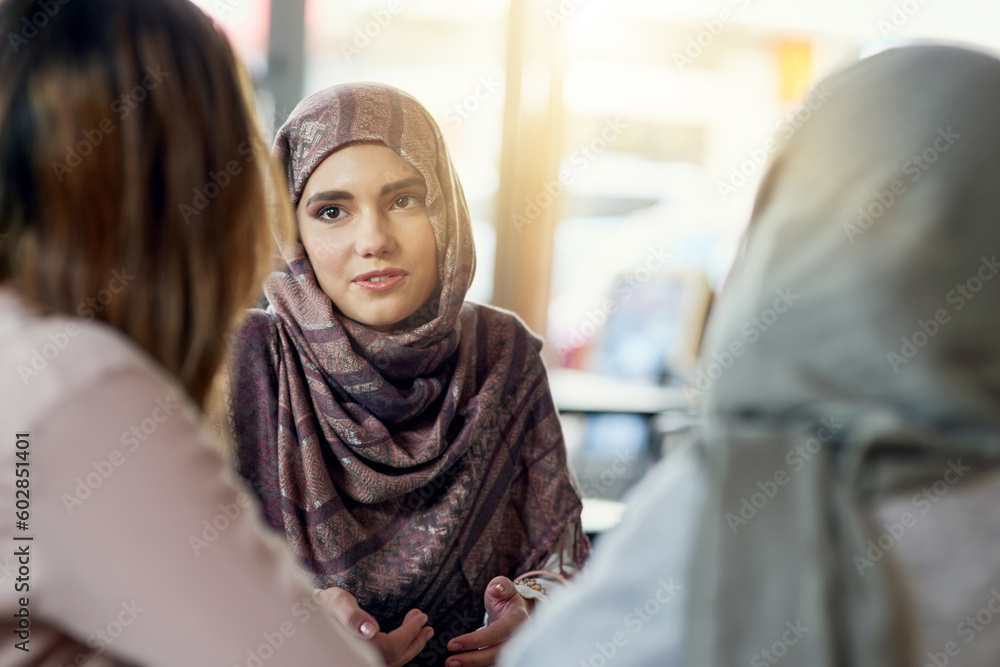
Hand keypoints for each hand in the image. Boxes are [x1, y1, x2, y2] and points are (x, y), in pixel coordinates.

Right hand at [318, 587, 433, 666]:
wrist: (304, 615)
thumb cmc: (322, 606)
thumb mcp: (338, 604)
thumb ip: (352, 617)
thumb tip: (371, 630)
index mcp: (357, 648)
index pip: (393, 645)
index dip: (410, 631)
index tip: (421, 615)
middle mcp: (359, 660)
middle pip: (396, 658)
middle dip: (415, 641)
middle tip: (427, 626)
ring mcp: (359, 661)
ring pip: (392, 662)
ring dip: (410, 648)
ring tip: (423, 633)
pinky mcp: (358, 659)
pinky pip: (385, 661)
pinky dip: (399, 652)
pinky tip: (404, 642)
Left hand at [445, 576, 529, 666]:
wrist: (518, 610)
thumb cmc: (507, 598)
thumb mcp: (504, 586)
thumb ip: (500, 585)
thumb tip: (496, 589)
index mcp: (518, 620)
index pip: (497, 633)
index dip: (476, 640)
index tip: (453, 644)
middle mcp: (519, 637)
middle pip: (496, 653)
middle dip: (473, 659)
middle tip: (450, 661)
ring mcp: (513, 648)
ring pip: (493, 661)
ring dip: (472, 664)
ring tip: (451, 663)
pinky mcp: (504, 654)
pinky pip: (490, 661)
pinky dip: (475, 664)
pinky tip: (461, 664)